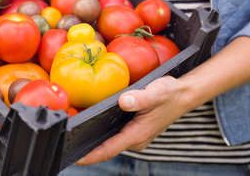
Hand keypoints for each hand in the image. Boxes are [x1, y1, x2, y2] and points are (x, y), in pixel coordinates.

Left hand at [76, 76, 190, 165]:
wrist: (183, 95)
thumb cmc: (170, 94)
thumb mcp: (156, 92)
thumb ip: (139, 98)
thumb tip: (122, 101)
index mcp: (137, 134)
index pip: (108, 150)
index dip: (90, 156)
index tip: (74, 158)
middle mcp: (134, 139)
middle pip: (106, 149)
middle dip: (87, 150)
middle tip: (66, 145)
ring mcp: (135, 135)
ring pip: (110, 143)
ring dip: (94, 142)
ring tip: (74, 137)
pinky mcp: (134, 129)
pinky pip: (114, 135)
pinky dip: (102, 134)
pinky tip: (91, 126)